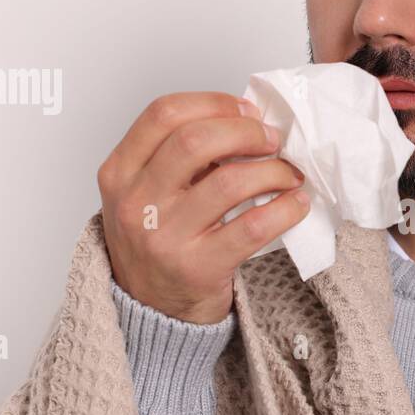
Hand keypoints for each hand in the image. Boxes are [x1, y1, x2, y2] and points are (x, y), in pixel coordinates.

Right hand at [98, 92, 309, 323]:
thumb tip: (244, 121)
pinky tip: (294, 204)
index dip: (213, 103)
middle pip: (196, 140)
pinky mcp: (198, 267)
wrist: (150, 311)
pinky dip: (283, 209)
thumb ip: (178, 157)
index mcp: (119, 172)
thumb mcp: (144, 193)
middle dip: (246, 131)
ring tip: (288, 174)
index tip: (246, 109)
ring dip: (272, 171)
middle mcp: (135, 202)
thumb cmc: (156, 243)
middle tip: (272, 139)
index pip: (163, 114)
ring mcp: (165, 237)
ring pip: (229, 182)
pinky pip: (252, 227)